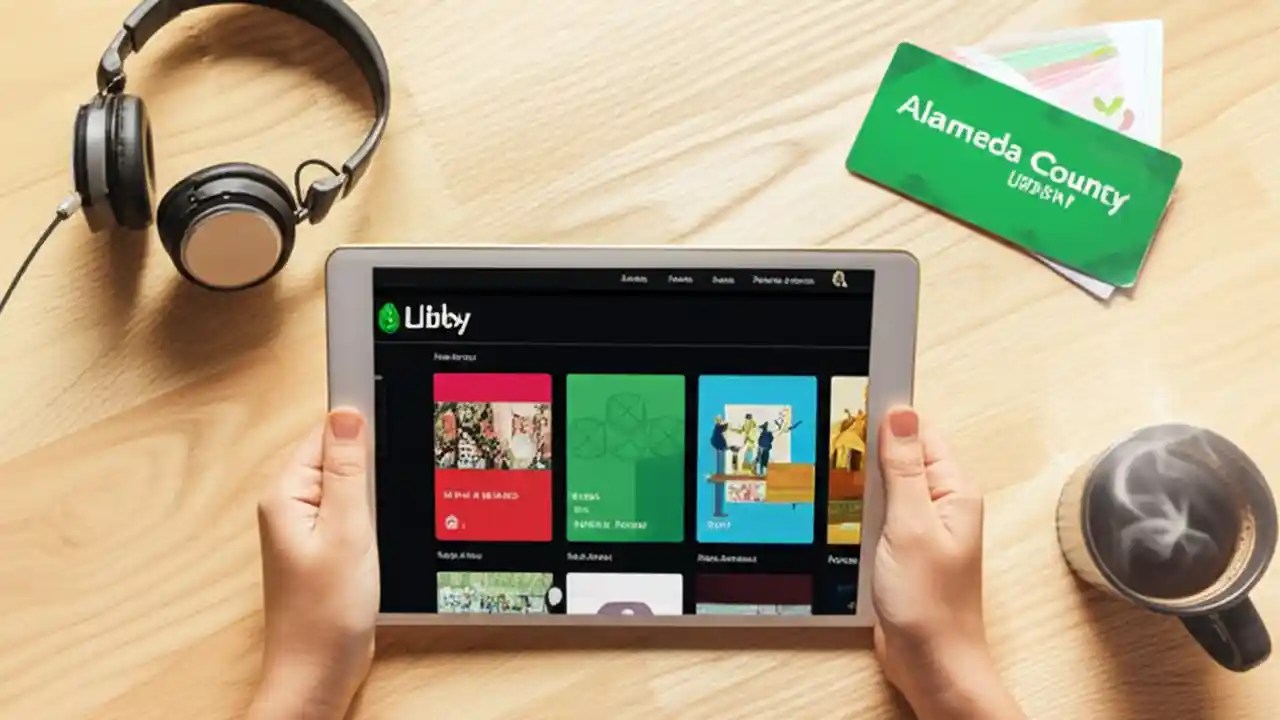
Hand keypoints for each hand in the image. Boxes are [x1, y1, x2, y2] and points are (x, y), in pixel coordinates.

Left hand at [248, 409, 378, 719]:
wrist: (319, 672)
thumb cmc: (325, 615)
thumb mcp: (347, 531)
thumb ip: (349, 470)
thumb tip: (346, 414)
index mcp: (286, 494)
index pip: (324, 433)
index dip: (361, 430)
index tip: (390, 436)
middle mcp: (290, 506)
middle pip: (338, 458)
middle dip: (371, 468)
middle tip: (384, 501)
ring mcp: (306, 528)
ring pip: (350, 487)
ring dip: (373, 496)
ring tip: (379, 527)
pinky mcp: (324, 547)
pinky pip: (352, 512)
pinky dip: (372, 518)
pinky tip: (381, 536)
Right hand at [872, 406, 1022, 719]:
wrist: (929, 662)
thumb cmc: (931, 605)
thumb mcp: (911, 525)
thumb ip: (904, 468)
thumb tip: (900, 415)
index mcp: (953, 490)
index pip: (918, 432)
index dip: (885, 423)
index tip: (852, 419)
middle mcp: (939, 504)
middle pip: (895, 458)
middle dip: (865, 462)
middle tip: (845, 475)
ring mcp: (918, 526)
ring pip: (878, 489)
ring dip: (857, 495)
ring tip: (847, 510)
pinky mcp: (899, 547)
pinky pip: (872, 517)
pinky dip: (855, 519)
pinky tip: (845, 528)